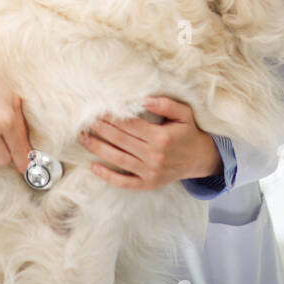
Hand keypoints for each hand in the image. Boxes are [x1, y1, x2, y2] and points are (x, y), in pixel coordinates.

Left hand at [77, 96, 221, 189]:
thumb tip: (145, 100)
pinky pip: (125, 182)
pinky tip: (94, 167)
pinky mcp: (148, 184)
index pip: (130, 124)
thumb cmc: (189, 133)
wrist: (201, 159)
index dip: (112, 116)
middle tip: (84, 120)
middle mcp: (154, 155)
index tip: (98, 109)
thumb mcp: (184, 115)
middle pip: (120, 140)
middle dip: (100, 129)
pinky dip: (108, 176)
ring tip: (82, 137)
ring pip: (118, 159)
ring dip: (98, 148)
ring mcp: (150, 172)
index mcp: (161, 137)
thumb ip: (166, 105)